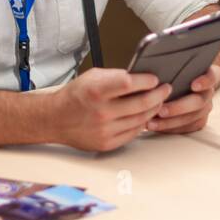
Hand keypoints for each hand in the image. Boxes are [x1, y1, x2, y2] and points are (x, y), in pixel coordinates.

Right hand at [51, 68, 170, 151]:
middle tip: (165, 89)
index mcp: (96, 91)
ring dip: (153, 109)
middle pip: (142, 103)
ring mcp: (105, 130)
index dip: (147, 81)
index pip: (130, 83)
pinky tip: (144, 115)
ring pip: (141, 119)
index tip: (154, 79)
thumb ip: (116, 76)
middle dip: (159, 95)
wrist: (55, 119)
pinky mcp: (107, 143)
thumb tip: (141, 78)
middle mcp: (101, 112)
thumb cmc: (75, 96)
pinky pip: (133, 133)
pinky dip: (142, 123)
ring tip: (157, 102)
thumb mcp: (92, 77)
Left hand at [145, 64, 219, 134]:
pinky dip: (170, 129)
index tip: (194, 85)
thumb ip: (171, 63)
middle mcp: (209, 91)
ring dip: (171, 122)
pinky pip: (187, 128)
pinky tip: (155, 126)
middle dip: (179, 107)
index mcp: (208, 73)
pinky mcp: (198, 121)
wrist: (175, 81)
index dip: (205, 80)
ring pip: (192, 118)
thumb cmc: (173, 69)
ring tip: (152, 122)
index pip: (213, 75)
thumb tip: (156, 63)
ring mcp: (205, 107)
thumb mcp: (172, 63)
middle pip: (199, 101)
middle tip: (161, 110)